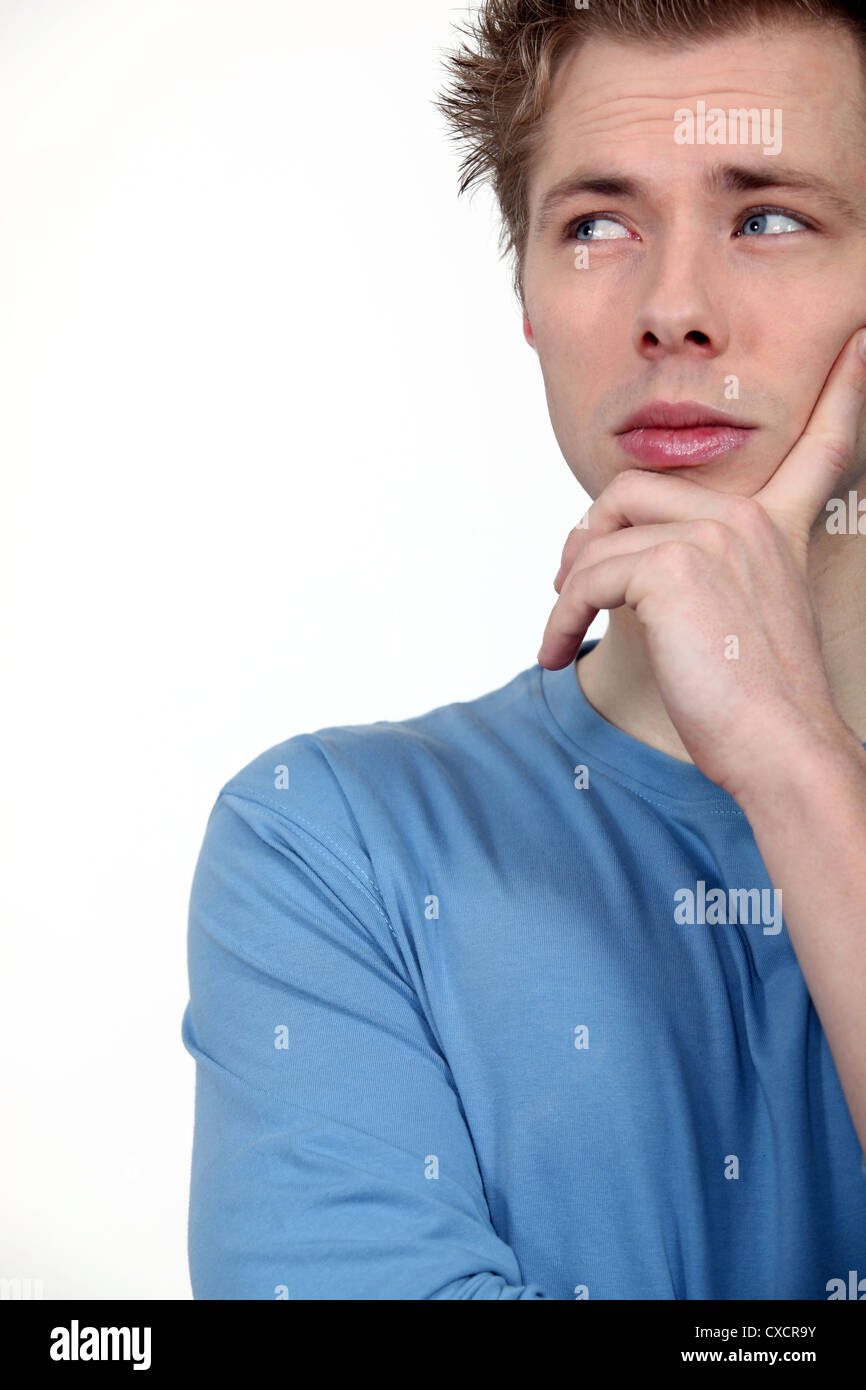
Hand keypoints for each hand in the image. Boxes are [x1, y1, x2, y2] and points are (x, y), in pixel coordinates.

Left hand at [537, 327, 865, 800]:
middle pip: (631, 489)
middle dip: (586, 535)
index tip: (863, 338)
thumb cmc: (757, 704)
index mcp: (777, 527)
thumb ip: (705, 577)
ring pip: (599, 539)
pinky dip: (561, 618)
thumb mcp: (742, 625)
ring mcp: (713, 536)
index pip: (819, 446)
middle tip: (569, 586)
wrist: (780, 749)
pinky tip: (560, 654)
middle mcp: (749, 519)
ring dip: (567, 592)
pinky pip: (586, 578)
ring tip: (564, 636)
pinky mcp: (671, 566)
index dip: (844, 390)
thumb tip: (624, 562)